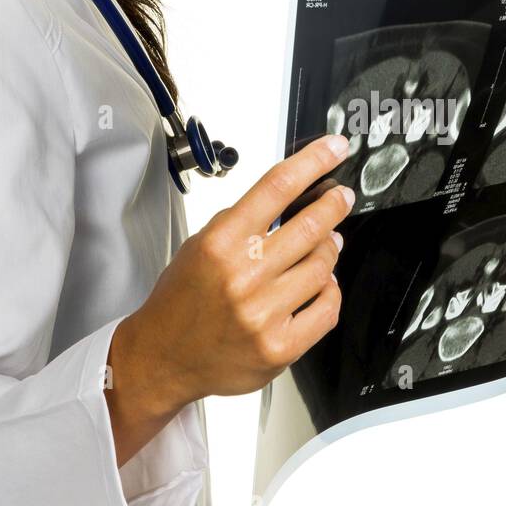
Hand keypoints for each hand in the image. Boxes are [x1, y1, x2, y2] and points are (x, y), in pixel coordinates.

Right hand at [106, 133, 353, 462]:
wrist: (164, 355)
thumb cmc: (181, 299)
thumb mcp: (199, 245)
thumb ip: (240, 223)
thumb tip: (286, 202)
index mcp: (222, 243)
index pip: (277, 187)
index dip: (313, 162)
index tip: (334, 149)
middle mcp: (244, 275)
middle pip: (310, 225)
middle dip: (333, 205)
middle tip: (341, 197)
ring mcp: (264, 313)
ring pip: (322, 267)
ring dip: (330, 249)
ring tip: (327, 242)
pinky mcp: (280, 347)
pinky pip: (325, 310)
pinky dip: (330, 291)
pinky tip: (323, 284)